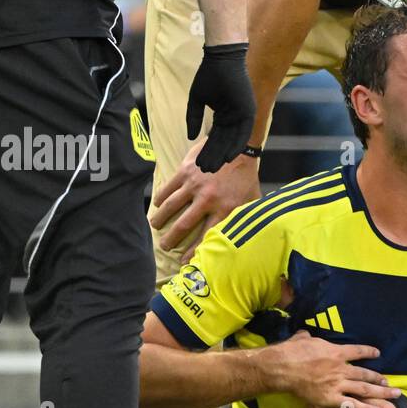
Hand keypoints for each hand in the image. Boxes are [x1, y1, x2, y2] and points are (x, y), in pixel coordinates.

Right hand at [150, 140, 260, 261]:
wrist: (237, 145)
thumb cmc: (245, 175)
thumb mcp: (251, 199)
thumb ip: (245, 216)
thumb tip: (250, 235)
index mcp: (225, 209)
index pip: (206, 236)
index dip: (194, 251)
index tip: (185, 262)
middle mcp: (208, 200)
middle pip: (184, 225)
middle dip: (171, 239)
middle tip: (164, 246)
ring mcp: (194, 185)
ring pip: (171, 207)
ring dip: (160, 219)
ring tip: (155, 226)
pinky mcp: (185, 171)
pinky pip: (168, 188)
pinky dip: (160, 197)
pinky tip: (156, 204)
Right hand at [186, 42, 255, 172]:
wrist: (220, 58)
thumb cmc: (209, 75)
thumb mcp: (197, 100)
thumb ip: (193, 119)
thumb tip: (191, 137)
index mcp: (223, 116)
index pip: (214, 138)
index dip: (206, 151)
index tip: (198, 164)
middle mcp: (234, 118)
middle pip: (222, 143)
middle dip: (213, 157)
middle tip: (205, 172)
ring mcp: (242, 115)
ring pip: (232, 141)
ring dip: (222, 155)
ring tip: (212, 168)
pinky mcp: (248, 111)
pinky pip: (243, 133)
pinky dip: (236, 146)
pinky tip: (227, 158)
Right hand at [259, 330, 399, 407]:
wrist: (283, 367)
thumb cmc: (291, 351)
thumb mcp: (302, 339)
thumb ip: (308, 338)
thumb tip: (304, 334)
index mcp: (336, 352)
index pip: (358, 351)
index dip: (369, 351)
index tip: (377, 353)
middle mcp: (341, 368)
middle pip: (365, 374)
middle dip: (379, 379)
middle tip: (390, 383)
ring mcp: (337, 384)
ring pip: (364, 389)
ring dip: (380, 392)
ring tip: (393, 395)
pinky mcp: (330, 398)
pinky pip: (352, 405)